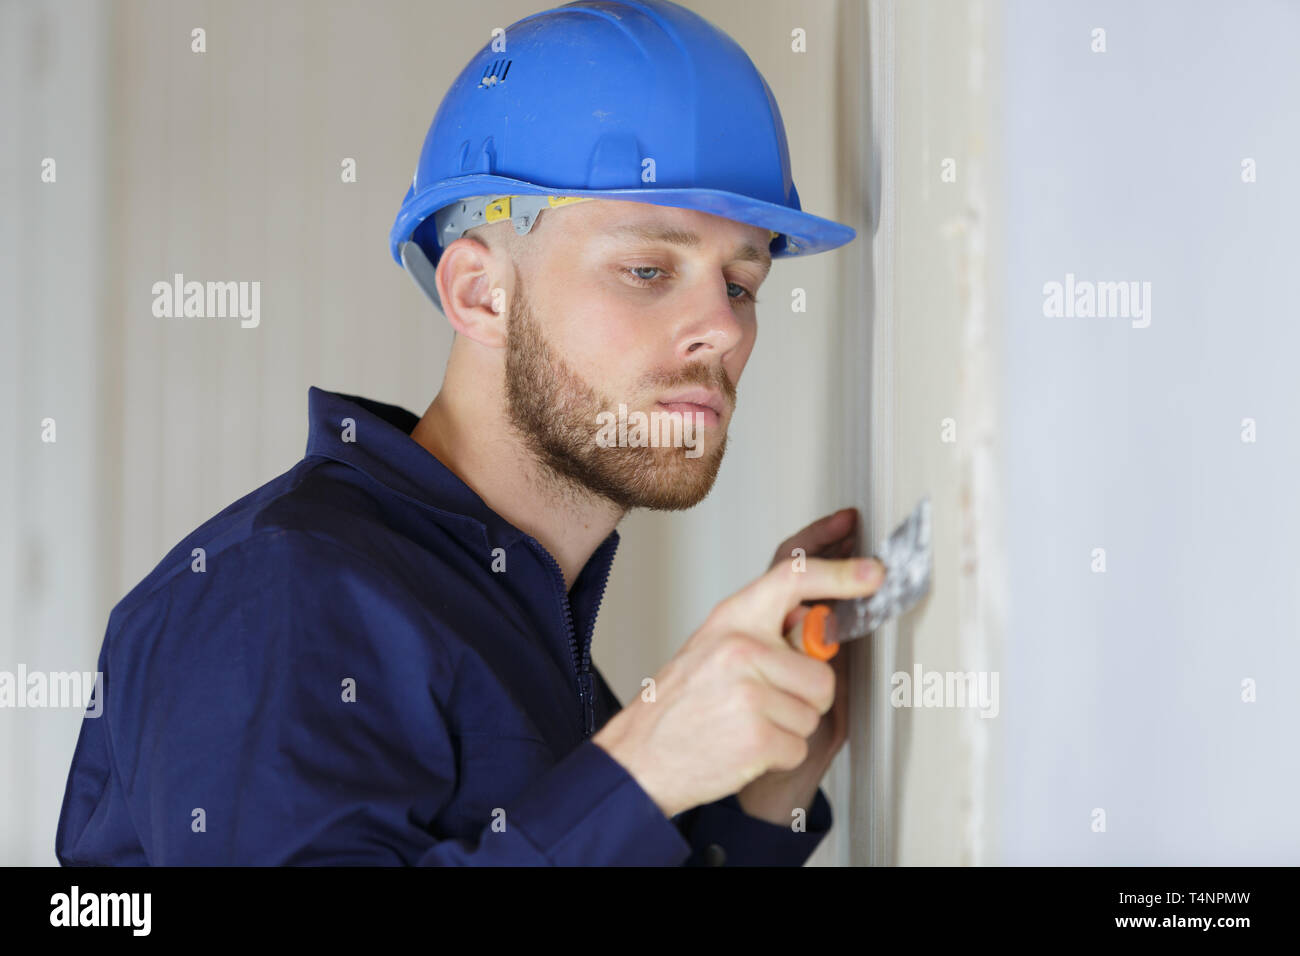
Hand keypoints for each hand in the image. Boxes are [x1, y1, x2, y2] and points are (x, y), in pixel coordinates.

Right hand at [591, 508, 881, 820]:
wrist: (640, 755)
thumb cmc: (679, 703)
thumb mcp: (714, 647)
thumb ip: (765, 632)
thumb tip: (820, 625)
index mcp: (732, 619)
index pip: (794, 577)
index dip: (839, 573)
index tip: (871, 572)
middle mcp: (741, 648)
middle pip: (821, 672)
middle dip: (805, 695)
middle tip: (764, 701)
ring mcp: (749, 693)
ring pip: (813, 712)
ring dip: (788, 726)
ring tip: (745, 722)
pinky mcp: (757, 737)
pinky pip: (798, 744)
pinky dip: (778, 754)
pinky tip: (743, 746)